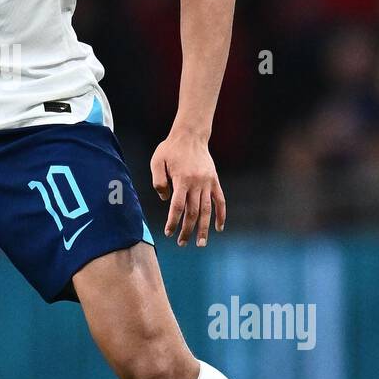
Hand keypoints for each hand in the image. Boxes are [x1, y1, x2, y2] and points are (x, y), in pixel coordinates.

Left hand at [150, 129, 225, 246]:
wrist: (190, 135)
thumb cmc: (170, 149)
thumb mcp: (157, 161)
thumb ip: (158, 181)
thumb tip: (166, 199)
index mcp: (182, 180)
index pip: (177, 207)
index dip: (173, 222)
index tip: (169, 233)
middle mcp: (196, 183)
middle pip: (193, 212)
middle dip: (187, 230)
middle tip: (182, 243)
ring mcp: (207, 183)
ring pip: (207, 210)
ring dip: (204, 228)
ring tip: (201, 243)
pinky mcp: (214, 181)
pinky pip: (220, 201)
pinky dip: (221, 215)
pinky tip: (219, 228)